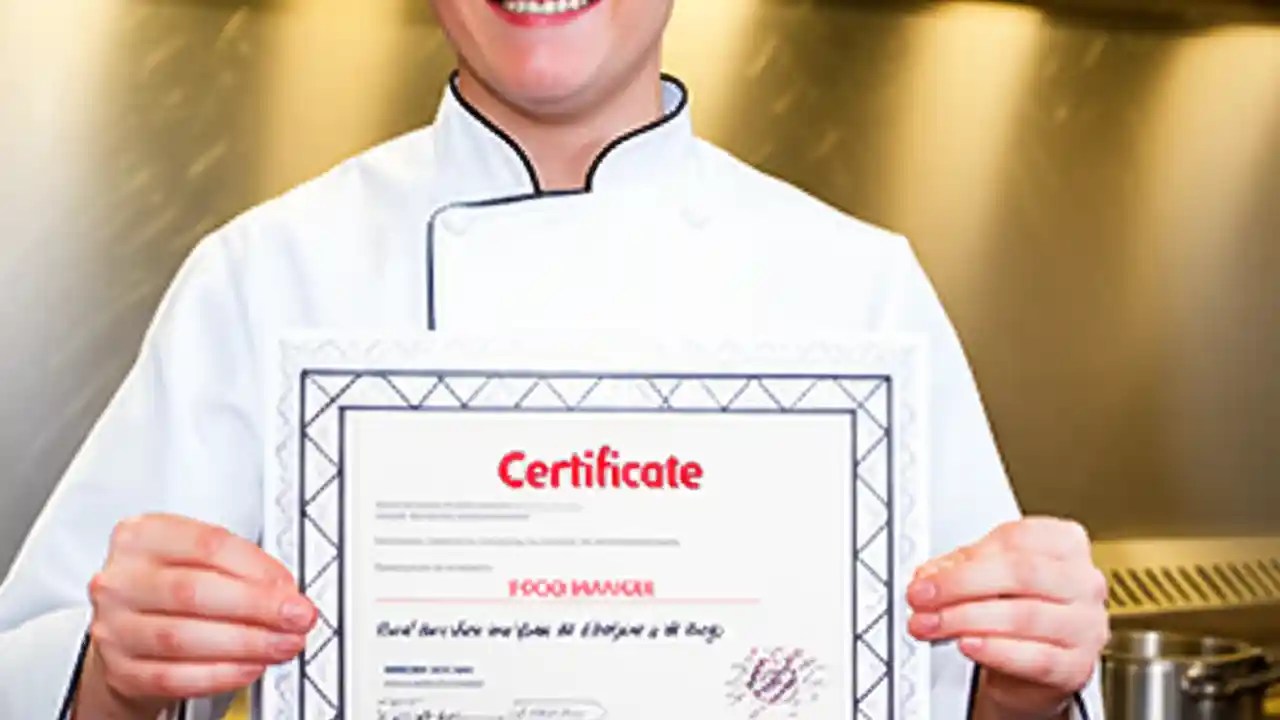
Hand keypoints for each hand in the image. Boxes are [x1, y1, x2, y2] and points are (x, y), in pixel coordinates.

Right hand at [74, 514, 316, 719]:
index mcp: (142, 537)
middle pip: (194, 592)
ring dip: (246, 643)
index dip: (257, 567)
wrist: (126, 628)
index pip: (207, 545)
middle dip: (257, 607)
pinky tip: (249, 666)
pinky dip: (219, 673)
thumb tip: (284, 592)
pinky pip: (173, 677)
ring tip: (282, 644)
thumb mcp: (197, 558)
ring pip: (183, 638)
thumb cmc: (170, 586)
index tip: (289, 587)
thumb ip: (240, 566)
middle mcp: (121, 581)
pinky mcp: (120, 670)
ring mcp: (114, 627)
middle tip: (297, 618)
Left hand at [906, 517, 1108, 717]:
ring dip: (966, 619)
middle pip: (1021, 575)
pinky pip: (1035, 657)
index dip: (965, 560)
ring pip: (1024, 616)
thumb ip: (958, 568)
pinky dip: (995, 651)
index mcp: (1065, 544)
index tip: (926, 578)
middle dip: (961, 586)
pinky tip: (967, 644)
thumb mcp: (988, 576)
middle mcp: (1083, 582)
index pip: (1016, 540)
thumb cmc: (1016, 606)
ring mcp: (1085, 625)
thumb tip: (929, 577)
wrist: (1034, 662)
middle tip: (923, 599)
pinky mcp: (1077, 665)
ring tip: (933, 624)